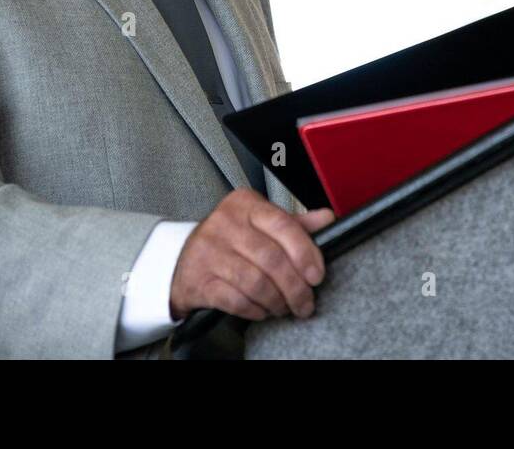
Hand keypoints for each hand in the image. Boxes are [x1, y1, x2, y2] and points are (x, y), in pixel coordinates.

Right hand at [169, 189, 335, 321]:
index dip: (305, 253)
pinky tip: (262, 310)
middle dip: (295, 287)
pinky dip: (255, 310)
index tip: (317, 275)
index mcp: (245, 204)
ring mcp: (209, 250)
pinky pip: (236, 300)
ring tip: (284, 307)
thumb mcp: (261, 224)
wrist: (185, 261)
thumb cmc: (230, 241)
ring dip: (276, 301)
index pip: (283, 225)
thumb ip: (295, 224)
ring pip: (255, 282)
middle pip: (272, 259)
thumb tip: (328, 219)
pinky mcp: (198, 279)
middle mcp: (225, 222)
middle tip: (305, 302)